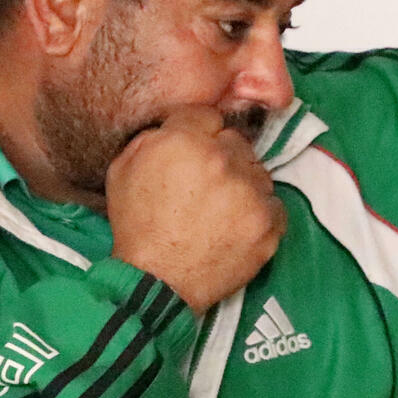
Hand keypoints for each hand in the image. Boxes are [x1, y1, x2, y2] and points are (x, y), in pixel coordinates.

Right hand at [106, 108, 286, 311]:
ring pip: (258, 172)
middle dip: (223, 158)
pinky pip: (274, 204)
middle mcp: (223, 160)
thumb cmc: (136, 226)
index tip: (194, 152)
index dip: (199, 134)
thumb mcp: (123, 168)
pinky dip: (260, 213)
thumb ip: (154, 137)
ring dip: (244, 184)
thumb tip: (177, 127)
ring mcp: (251, 192)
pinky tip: (238, 226)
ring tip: (221, 210)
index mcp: (185, 141)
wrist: (158, 281)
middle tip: (206, 186)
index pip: (208, 115)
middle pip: (236, 142)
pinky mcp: (270, 222)